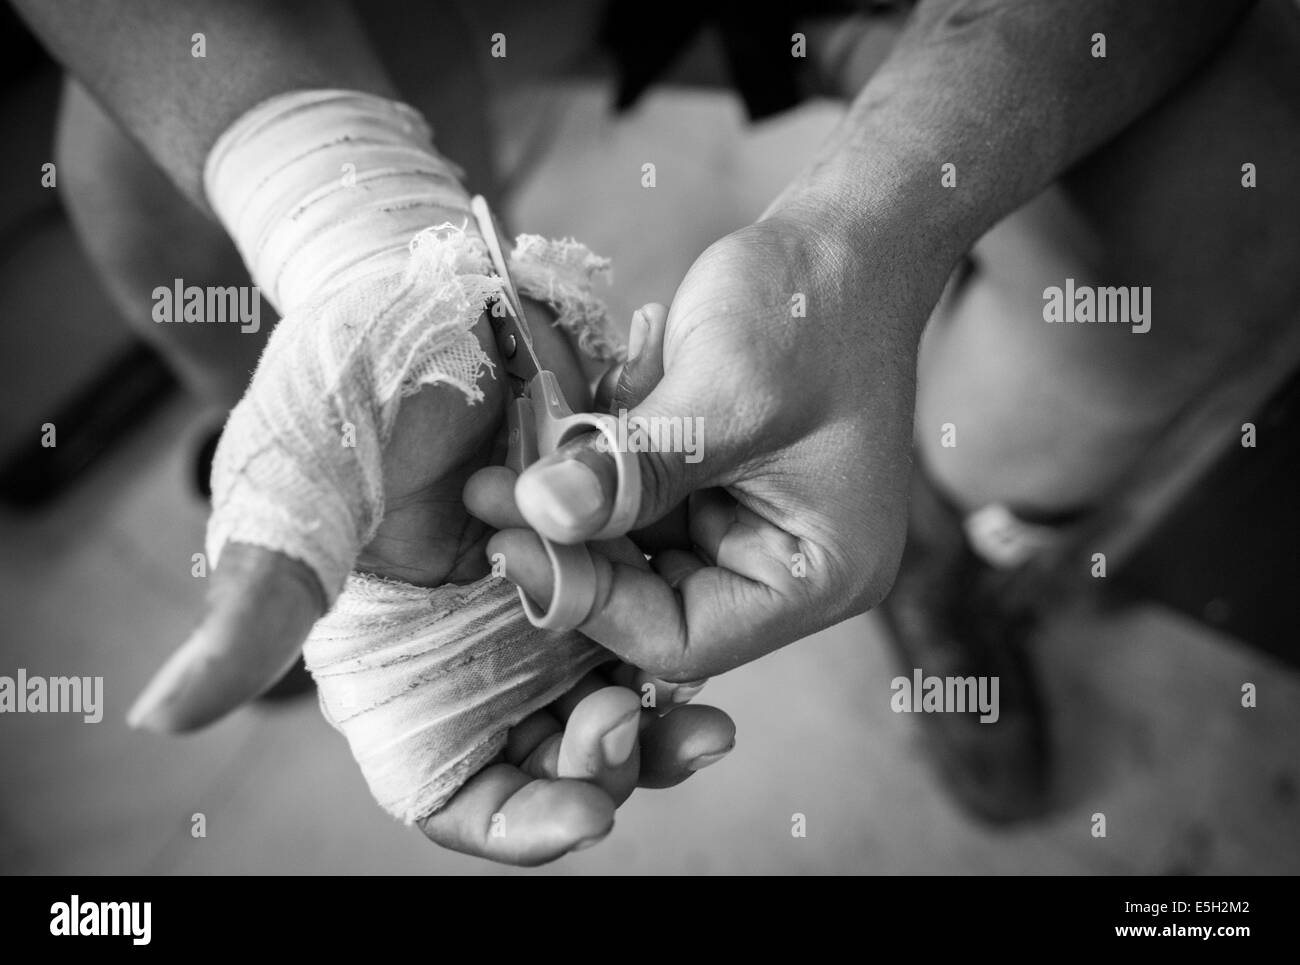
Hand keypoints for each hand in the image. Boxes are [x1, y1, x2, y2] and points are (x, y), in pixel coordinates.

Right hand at [128, 293, 734, 864]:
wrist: (424, 295)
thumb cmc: (338, 388)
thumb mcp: (297, 490)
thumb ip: (257, 600)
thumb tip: (159, 715)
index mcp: (402, 662)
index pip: (457, 786)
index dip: (515, 821)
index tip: (581, 819)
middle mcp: (481, 647)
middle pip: (552, 761)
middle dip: (601, 772)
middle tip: (636, 733)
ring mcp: (548, 602)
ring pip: (614, 704)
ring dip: (656, 729)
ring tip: (702, 721)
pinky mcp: (603, 551)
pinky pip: (653, 624)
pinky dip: (679, 649)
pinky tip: (711, 655)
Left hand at [469, 211, 946, 679]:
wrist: (844, 239)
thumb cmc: (813, 310)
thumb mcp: (722, 391)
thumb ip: (631, 465)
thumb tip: (536, 516)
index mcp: (819, 575)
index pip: (687, 638)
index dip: (594, 606)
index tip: (515, 544)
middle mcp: (785, 568)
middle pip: (653, 604)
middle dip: (573, 553)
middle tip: (490, 501)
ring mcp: (750, 528)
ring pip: (635, 555)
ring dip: (577, 510)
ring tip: (511, 466)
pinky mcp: (719, 489)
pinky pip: (641, 506)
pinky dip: (602, 475)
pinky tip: (566, 431)